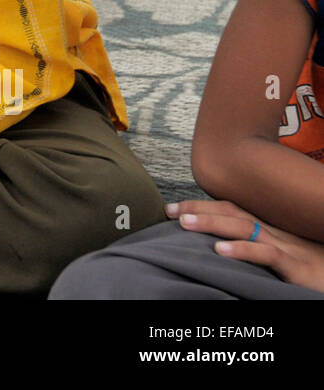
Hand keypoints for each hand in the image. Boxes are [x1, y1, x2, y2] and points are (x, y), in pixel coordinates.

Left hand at [169, 199, 323, 291]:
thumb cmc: (315, 273)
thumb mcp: (282, 259)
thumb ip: (255, 250)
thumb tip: (217, 250)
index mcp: (271, 231)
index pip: (232, 209)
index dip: (202, 206)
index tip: (173, 208)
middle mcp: (276, 234)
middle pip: (233, 212)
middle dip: (198, 209)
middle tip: (169, 210)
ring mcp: (287, 248)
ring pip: (245, 227)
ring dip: (211, 223)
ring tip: (183, 223)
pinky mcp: (297, 267)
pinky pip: (267, 255)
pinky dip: (242, 250)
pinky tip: (220, 250)